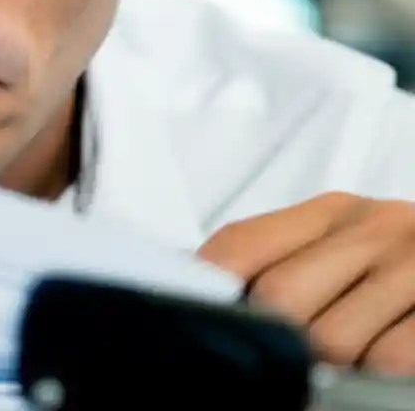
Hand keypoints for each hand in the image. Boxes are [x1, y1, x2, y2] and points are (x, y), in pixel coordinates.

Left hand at [199, 192, 414, 374]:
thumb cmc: (406, 277)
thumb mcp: (346, 255)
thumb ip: (281, 266)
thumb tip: (205, 299)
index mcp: (333, 214)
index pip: (240, 245)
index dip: (206, 289)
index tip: (198, 324)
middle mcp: (376, 227)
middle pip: (279, 297)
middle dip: (279, 341)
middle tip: (292, 358)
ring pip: (333, 339)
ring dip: (334, 369)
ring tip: (351, 364)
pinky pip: (391, 359)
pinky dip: (378, 379)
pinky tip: (384, 371)